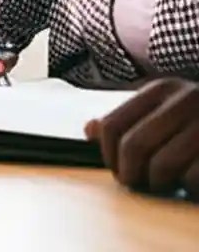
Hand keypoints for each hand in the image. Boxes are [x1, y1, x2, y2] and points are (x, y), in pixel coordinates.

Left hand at [87, 77, 198, 197]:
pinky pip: (192, 179)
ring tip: (168, 185)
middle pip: (133, 147)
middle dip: (131, 175)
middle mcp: (186, 99)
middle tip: (140, 184)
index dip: (108, 155)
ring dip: (160, 184)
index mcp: (163, 89)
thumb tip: (89, 129)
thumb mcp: (169, 110)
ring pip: (161, 167)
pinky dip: (189, 189)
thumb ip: (132, 118)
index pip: (113, 124)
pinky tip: (192, 183)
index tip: (118, 170)